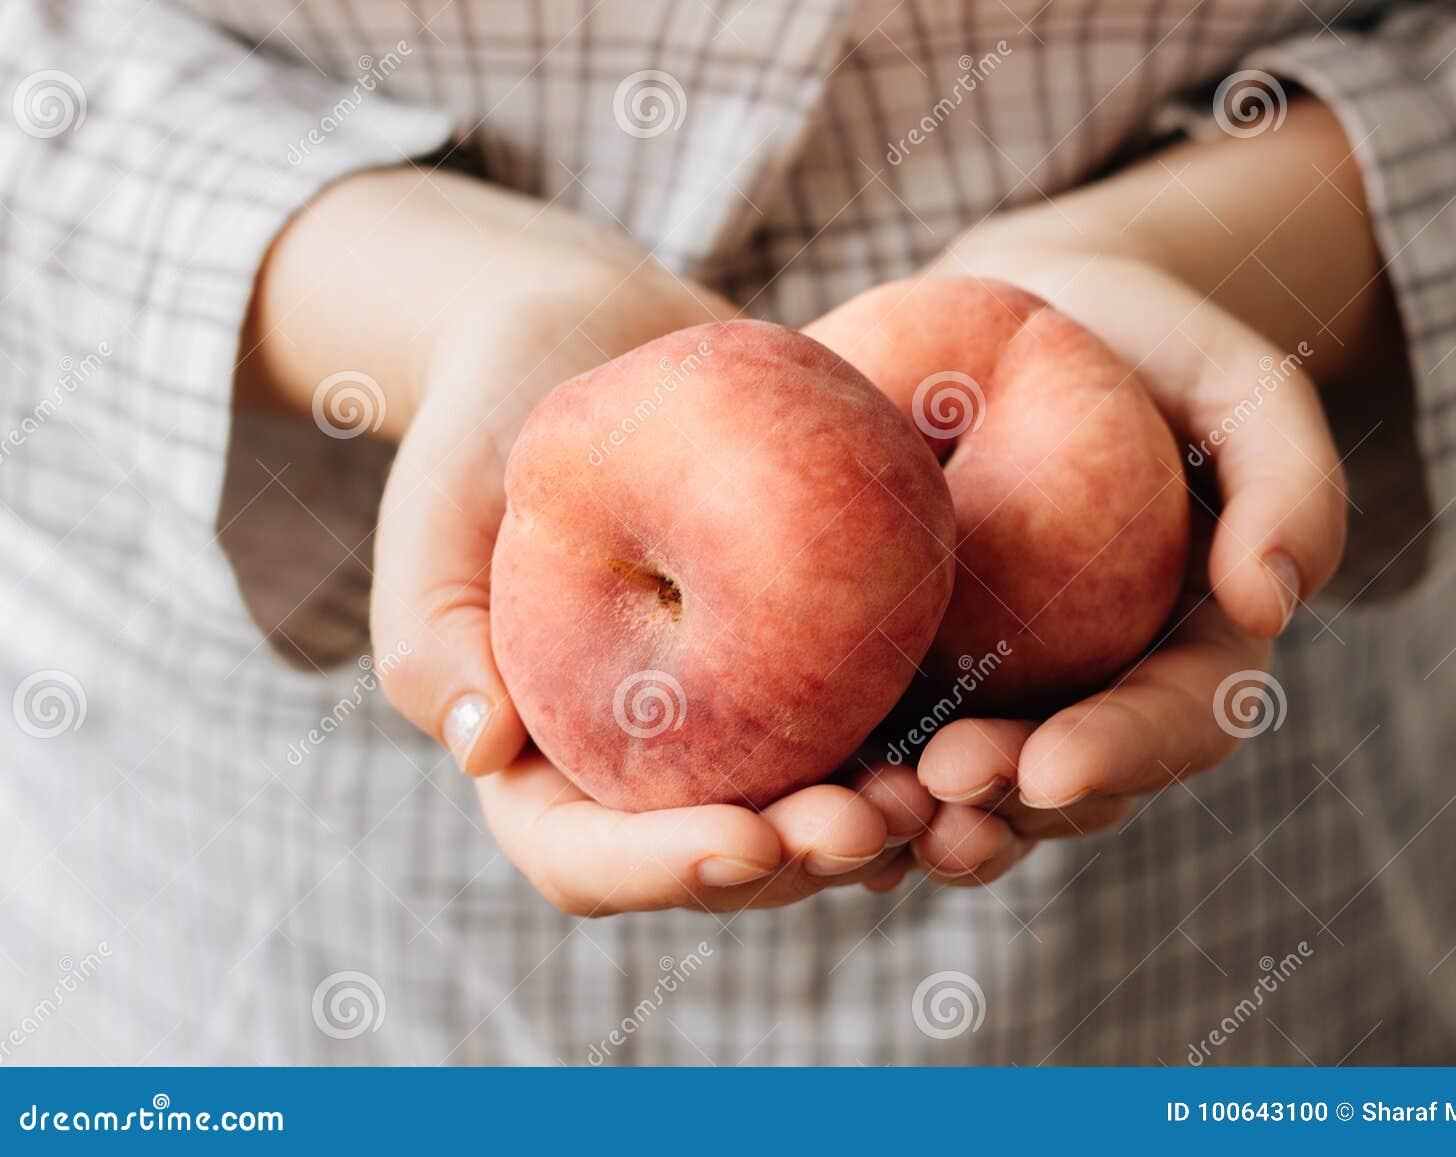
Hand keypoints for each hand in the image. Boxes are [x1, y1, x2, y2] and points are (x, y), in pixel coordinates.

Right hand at [238, 167, 934, 914]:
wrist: (589, 338)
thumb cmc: (489, 421)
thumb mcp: (435, 509)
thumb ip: (430, 629)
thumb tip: (482, 749)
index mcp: (541, 766)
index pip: (588, 861)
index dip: (665, 871)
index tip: (748, 840)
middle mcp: (641, 766)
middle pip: (718, 862)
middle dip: (797, 863)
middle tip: (873, 824)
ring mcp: (728, 722)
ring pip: (805, 813)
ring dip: (873, 824)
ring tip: (943, 791)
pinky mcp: (803, 664)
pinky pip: (862, 727)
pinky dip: (914, 744)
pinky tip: (976, 732)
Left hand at [894, 99, 1381, 884]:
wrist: (1034, 319)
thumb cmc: (1153, 349)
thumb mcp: (1240, 383)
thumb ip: (1286, 477)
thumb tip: (1273, 600)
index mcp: (1188, 655)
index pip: (1175, 725)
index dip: (1120, 757)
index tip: (1053, 767)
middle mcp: (1092, 695)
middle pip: (1061, 783)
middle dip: (1003, 803)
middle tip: (940, 785)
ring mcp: (999, 694)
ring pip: (965, 788)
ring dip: (916, 820)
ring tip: (862, 819)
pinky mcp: (909, 667)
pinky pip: (877, 734)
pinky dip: (843, 771)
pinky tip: (789, 785)